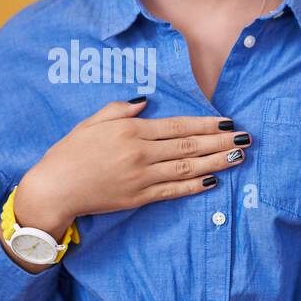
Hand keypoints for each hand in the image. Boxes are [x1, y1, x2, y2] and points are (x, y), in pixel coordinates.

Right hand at [13, 98, 249, 236]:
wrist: (54, 188)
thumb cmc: (69, 153)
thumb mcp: (92, 122)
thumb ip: (120, 110)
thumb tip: (144, 102)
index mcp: (130, 130)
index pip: (178, 125)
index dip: (206, 123)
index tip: (227, 121)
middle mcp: (140, 153)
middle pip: (189, 145)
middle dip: (221, 141)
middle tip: (246, 138)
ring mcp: (141, 177)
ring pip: (187, 167)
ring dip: (216, 161)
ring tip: (238, 156)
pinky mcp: (138, 198)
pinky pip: (173, 191)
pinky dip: (194, 186)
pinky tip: (213, 180)